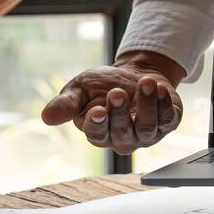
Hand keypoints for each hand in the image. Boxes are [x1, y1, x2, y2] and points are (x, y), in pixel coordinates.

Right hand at [41, 51, 184, 154]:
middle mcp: (123, 139)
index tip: (97, 110)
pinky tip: (161, 89)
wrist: (133, 74)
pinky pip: (167, 119)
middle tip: (117, 92)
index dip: (97, 124)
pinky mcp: (167, 124)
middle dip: (120, 112)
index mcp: (98, 132)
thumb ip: (66, 103)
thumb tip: (46, 117)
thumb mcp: (80, 89)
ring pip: (147, 127)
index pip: (97, 135)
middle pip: (122, 132)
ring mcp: (147, 134)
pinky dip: (165, 104)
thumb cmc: (103, 84)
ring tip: (145, 82)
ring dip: (147, 105)